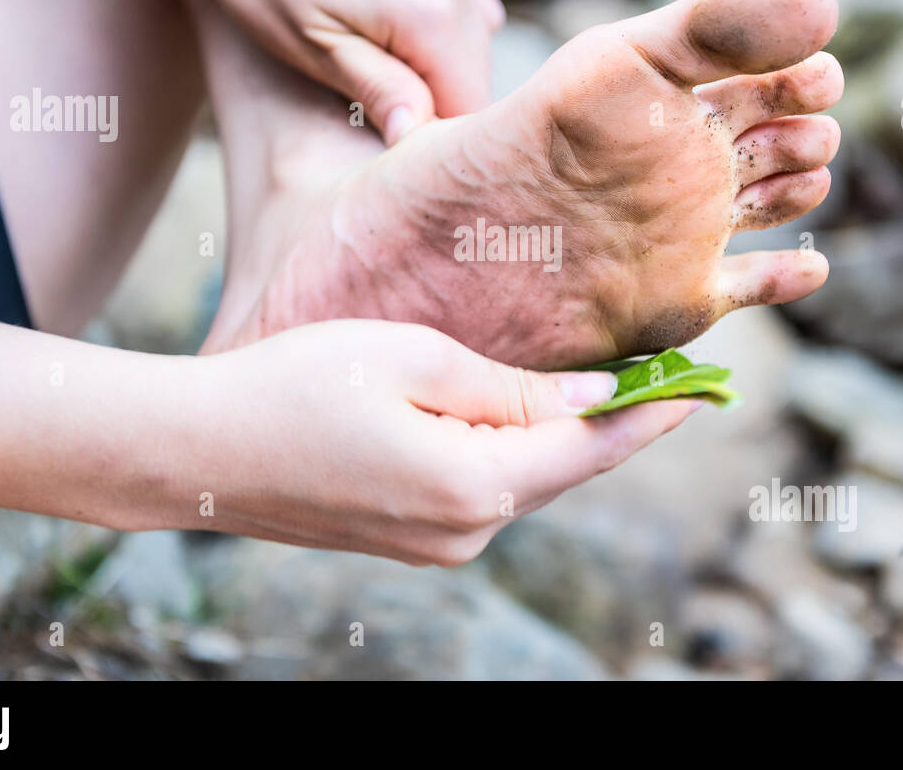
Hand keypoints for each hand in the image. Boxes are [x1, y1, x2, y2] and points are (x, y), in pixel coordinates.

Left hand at [139, 0, 503, 142]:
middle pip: (477, 79)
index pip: (470, 110)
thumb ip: (377, 91)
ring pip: (470, 44)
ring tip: (376, 79)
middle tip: (377, 128)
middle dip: (438, 109)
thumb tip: (417, 138)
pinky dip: (437, 34)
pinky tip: (396, 41)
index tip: (392, 159)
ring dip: (434, 72)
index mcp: (430, 13)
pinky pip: (460, 6)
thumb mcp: (310, 47)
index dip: (435, 146)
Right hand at [170, 321, 699, 564]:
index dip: (651, 415)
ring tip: (603, 383)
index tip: (705, 386)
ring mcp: (436, 543)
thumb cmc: (296, 384)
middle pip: (562, 467)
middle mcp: (465, 531)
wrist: (197, 452)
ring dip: (558, 434)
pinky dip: (511, 450)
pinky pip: (483, 487)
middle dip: (612, 420)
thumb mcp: (414, 359)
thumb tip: (590, 392)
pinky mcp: (410, 538)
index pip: (589, 448)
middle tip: (666, 372)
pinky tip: (520, 412)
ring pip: (523, 477)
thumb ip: (513, 386)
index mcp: (473, 485)